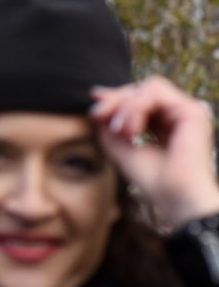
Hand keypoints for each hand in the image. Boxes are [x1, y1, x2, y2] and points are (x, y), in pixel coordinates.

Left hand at [91, 76, 218, 229]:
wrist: (174, 199)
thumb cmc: (152, 179)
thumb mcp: (120, 146)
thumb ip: (109, 123)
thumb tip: (97, 100)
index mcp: (166, 123)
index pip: (138, 99)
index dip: (115, 97)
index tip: (93, 104)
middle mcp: (178, 115)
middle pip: (140, 89)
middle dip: (114, 100)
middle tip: (96, 115)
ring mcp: (187, 112)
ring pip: (147, 87)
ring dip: (125, 105)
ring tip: (118, 130)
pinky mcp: (193, 111)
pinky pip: (154, 92)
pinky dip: (136, 107)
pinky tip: (131, 129)